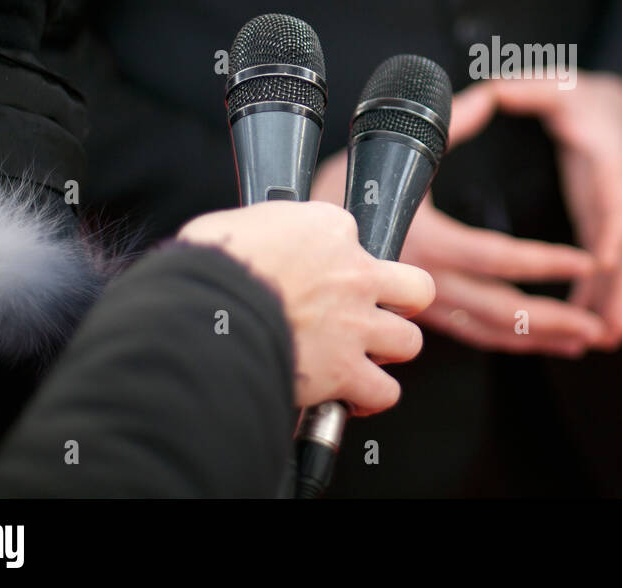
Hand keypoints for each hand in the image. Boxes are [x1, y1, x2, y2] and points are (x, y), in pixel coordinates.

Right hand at [177, 201, 434, 415]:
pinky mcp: (344, 371)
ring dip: (388, 353)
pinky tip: (351, 396)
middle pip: (415, 288)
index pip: (351, 235)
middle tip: (373, 313)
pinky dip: (370, 397)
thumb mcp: (241, 224)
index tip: (314, 272)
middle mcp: (353, 274)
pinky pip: (384, 391)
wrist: (205, 310)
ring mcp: (355, 325)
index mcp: (327, 229)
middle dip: (401, 304)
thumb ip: (268, 234)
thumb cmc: (211, 265)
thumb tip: (262, 250)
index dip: (334, 257)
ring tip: (362, 358)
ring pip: (409, 341)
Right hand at [312, 83, 605, 356]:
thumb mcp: (396, 151)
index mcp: (425, 242)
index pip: (497, 259)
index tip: (585, 259)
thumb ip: (450, 124)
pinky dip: (510, 341)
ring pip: (489, 331)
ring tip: (585, 336)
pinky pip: (471, 335)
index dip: (545, 262)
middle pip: (501, 310)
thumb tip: (490, 95)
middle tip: (599, 321)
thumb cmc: (343, 190)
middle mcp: (424, 283)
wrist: (294, 235)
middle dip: (554, 318)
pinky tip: (540, 341)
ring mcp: (420, 307)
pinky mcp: (419, 315)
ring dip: (539, 338)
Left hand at [491, 73, 621, 350]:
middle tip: (614, 326)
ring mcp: (618, 217)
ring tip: (605, 340)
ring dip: (616, 304)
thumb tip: (492, 90)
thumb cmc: (584, 99)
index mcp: (610, 162)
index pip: (616, 200)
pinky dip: (601, 301)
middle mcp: (620, 195)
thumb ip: (525, 92)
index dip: (613, 229)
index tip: (604, 260)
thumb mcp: (559, 88)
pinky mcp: (608, 230)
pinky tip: (585, 336)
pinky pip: (609, 273)